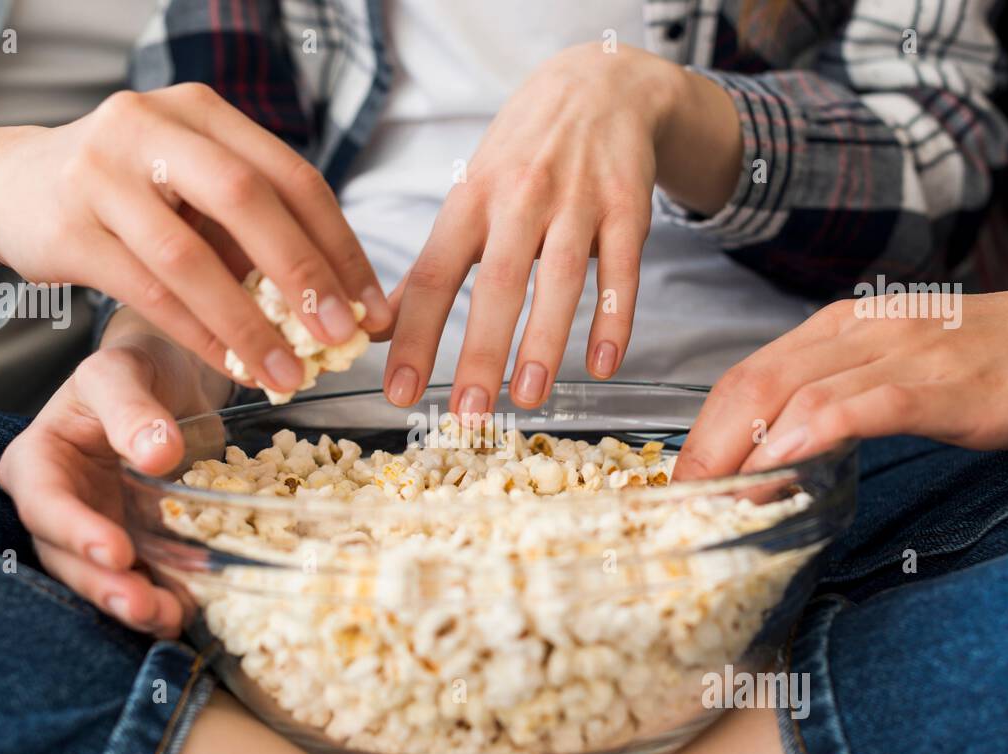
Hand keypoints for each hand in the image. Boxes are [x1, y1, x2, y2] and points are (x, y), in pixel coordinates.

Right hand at [0, 84, 392, 395]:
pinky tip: (230, 367)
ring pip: (190, 256)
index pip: (291, 177)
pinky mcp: (66, 226)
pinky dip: (195, 335)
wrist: (11, 186)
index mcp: (202, 113)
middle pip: (246, 199)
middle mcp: (150, 125)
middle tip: (340, 338)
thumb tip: (349, 308)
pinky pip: (144, 291)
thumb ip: (259, 234)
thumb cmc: (129, 197)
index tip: (371, 308)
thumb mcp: (193, 192)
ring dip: (247, 325)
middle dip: (302, 276)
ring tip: (287, 375)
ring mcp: (101, 171)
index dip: (339, 246)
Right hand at [0, 319, 224, 635]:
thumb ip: (131, 407)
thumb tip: (157, 453)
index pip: (45, 503)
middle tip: (142, 605)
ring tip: (169, 619)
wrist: (174, 381)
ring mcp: (96, 529)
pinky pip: (142, 580)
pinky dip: (162, 599)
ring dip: (132, 605)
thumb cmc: (137, 367)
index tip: (116, 551)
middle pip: (68, 556)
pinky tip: (188, 613)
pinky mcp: (134, 545)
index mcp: (40, 460)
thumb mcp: (126, 370)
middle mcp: (60, 504)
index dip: (75, 532)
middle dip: (103, 585)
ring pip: (102, 578)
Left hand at [381, 42, 740, 412]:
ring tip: (528, 398)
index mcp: (471, 201)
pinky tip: (603, 366)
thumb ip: (430, 267)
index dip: (415, 337)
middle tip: (468, 413)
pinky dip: (614, 320)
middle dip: (480, 352)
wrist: (600, 85)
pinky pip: (621, 271)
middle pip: (497, 283)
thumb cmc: (522, 154)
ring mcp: (578, 202)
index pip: (433, 276)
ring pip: (561, 280)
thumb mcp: (470, 195)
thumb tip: (379, 330)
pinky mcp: (628, 207)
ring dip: (544, 343)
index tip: (399, 391)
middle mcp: (520, 198)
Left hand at [673, 262, 1007, 479]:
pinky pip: (863, 404)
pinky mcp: (943, 383)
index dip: (700, 433)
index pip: (744, 377)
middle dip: (705, 447)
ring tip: (718, 497)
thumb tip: (767, 452)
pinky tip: (783, 464)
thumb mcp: (885, 368)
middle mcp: (855, 333)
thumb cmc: (978, 357)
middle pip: (753, 385)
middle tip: (681, 501)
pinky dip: (814, 434)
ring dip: (745, 449)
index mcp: (834, 332)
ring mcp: (899, 353)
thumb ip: (829, 399)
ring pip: (795, 393)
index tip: (678, 484)